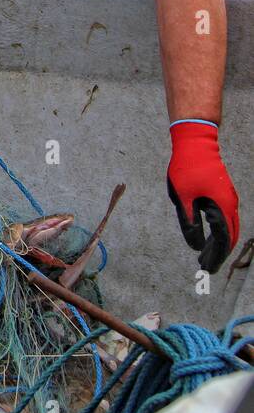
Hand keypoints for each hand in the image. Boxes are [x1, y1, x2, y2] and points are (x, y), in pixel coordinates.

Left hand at [167, 120, 239, 272]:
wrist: (196, 144)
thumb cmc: (187, 169)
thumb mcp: (182, 199)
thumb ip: (189, 223)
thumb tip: (196, 246)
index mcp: (221, 207)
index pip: (223, 240)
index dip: (216, 257)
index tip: (207, 269)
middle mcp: (230, 205)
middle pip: (228, 237)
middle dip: (218, 254)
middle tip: (204, 268)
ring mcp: (228, 199)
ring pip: (228, 229)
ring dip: (218, 244)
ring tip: (204, 257)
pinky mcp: (223, 195)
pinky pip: (225, 219)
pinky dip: (218, 232)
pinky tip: (208, 238)